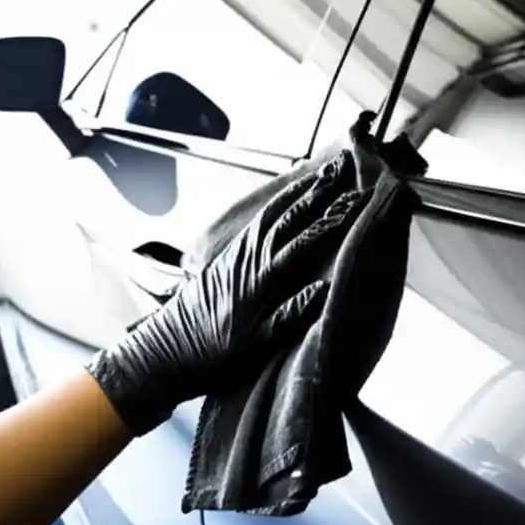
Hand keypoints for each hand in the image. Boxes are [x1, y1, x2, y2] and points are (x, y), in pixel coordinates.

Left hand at [87, 150, 365, 434]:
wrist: (169, 351)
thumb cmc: (216, 355)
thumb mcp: (256, 346)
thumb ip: (289, 317)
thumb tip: (324, 289)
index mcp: (262, 281)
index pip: (305, 242)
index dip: (332, 221)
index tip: (355, 202)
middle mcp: (251, 258)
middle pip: (291, 217)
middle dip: (319, 193)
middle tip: (343, 170)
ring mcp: (239, 252)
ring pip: (274, 212)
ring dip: (299, 191)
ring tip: (321, 173)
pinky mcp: (229, 254)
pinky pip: (259, 219)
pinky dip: (278, 202)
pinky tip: (288, 197)